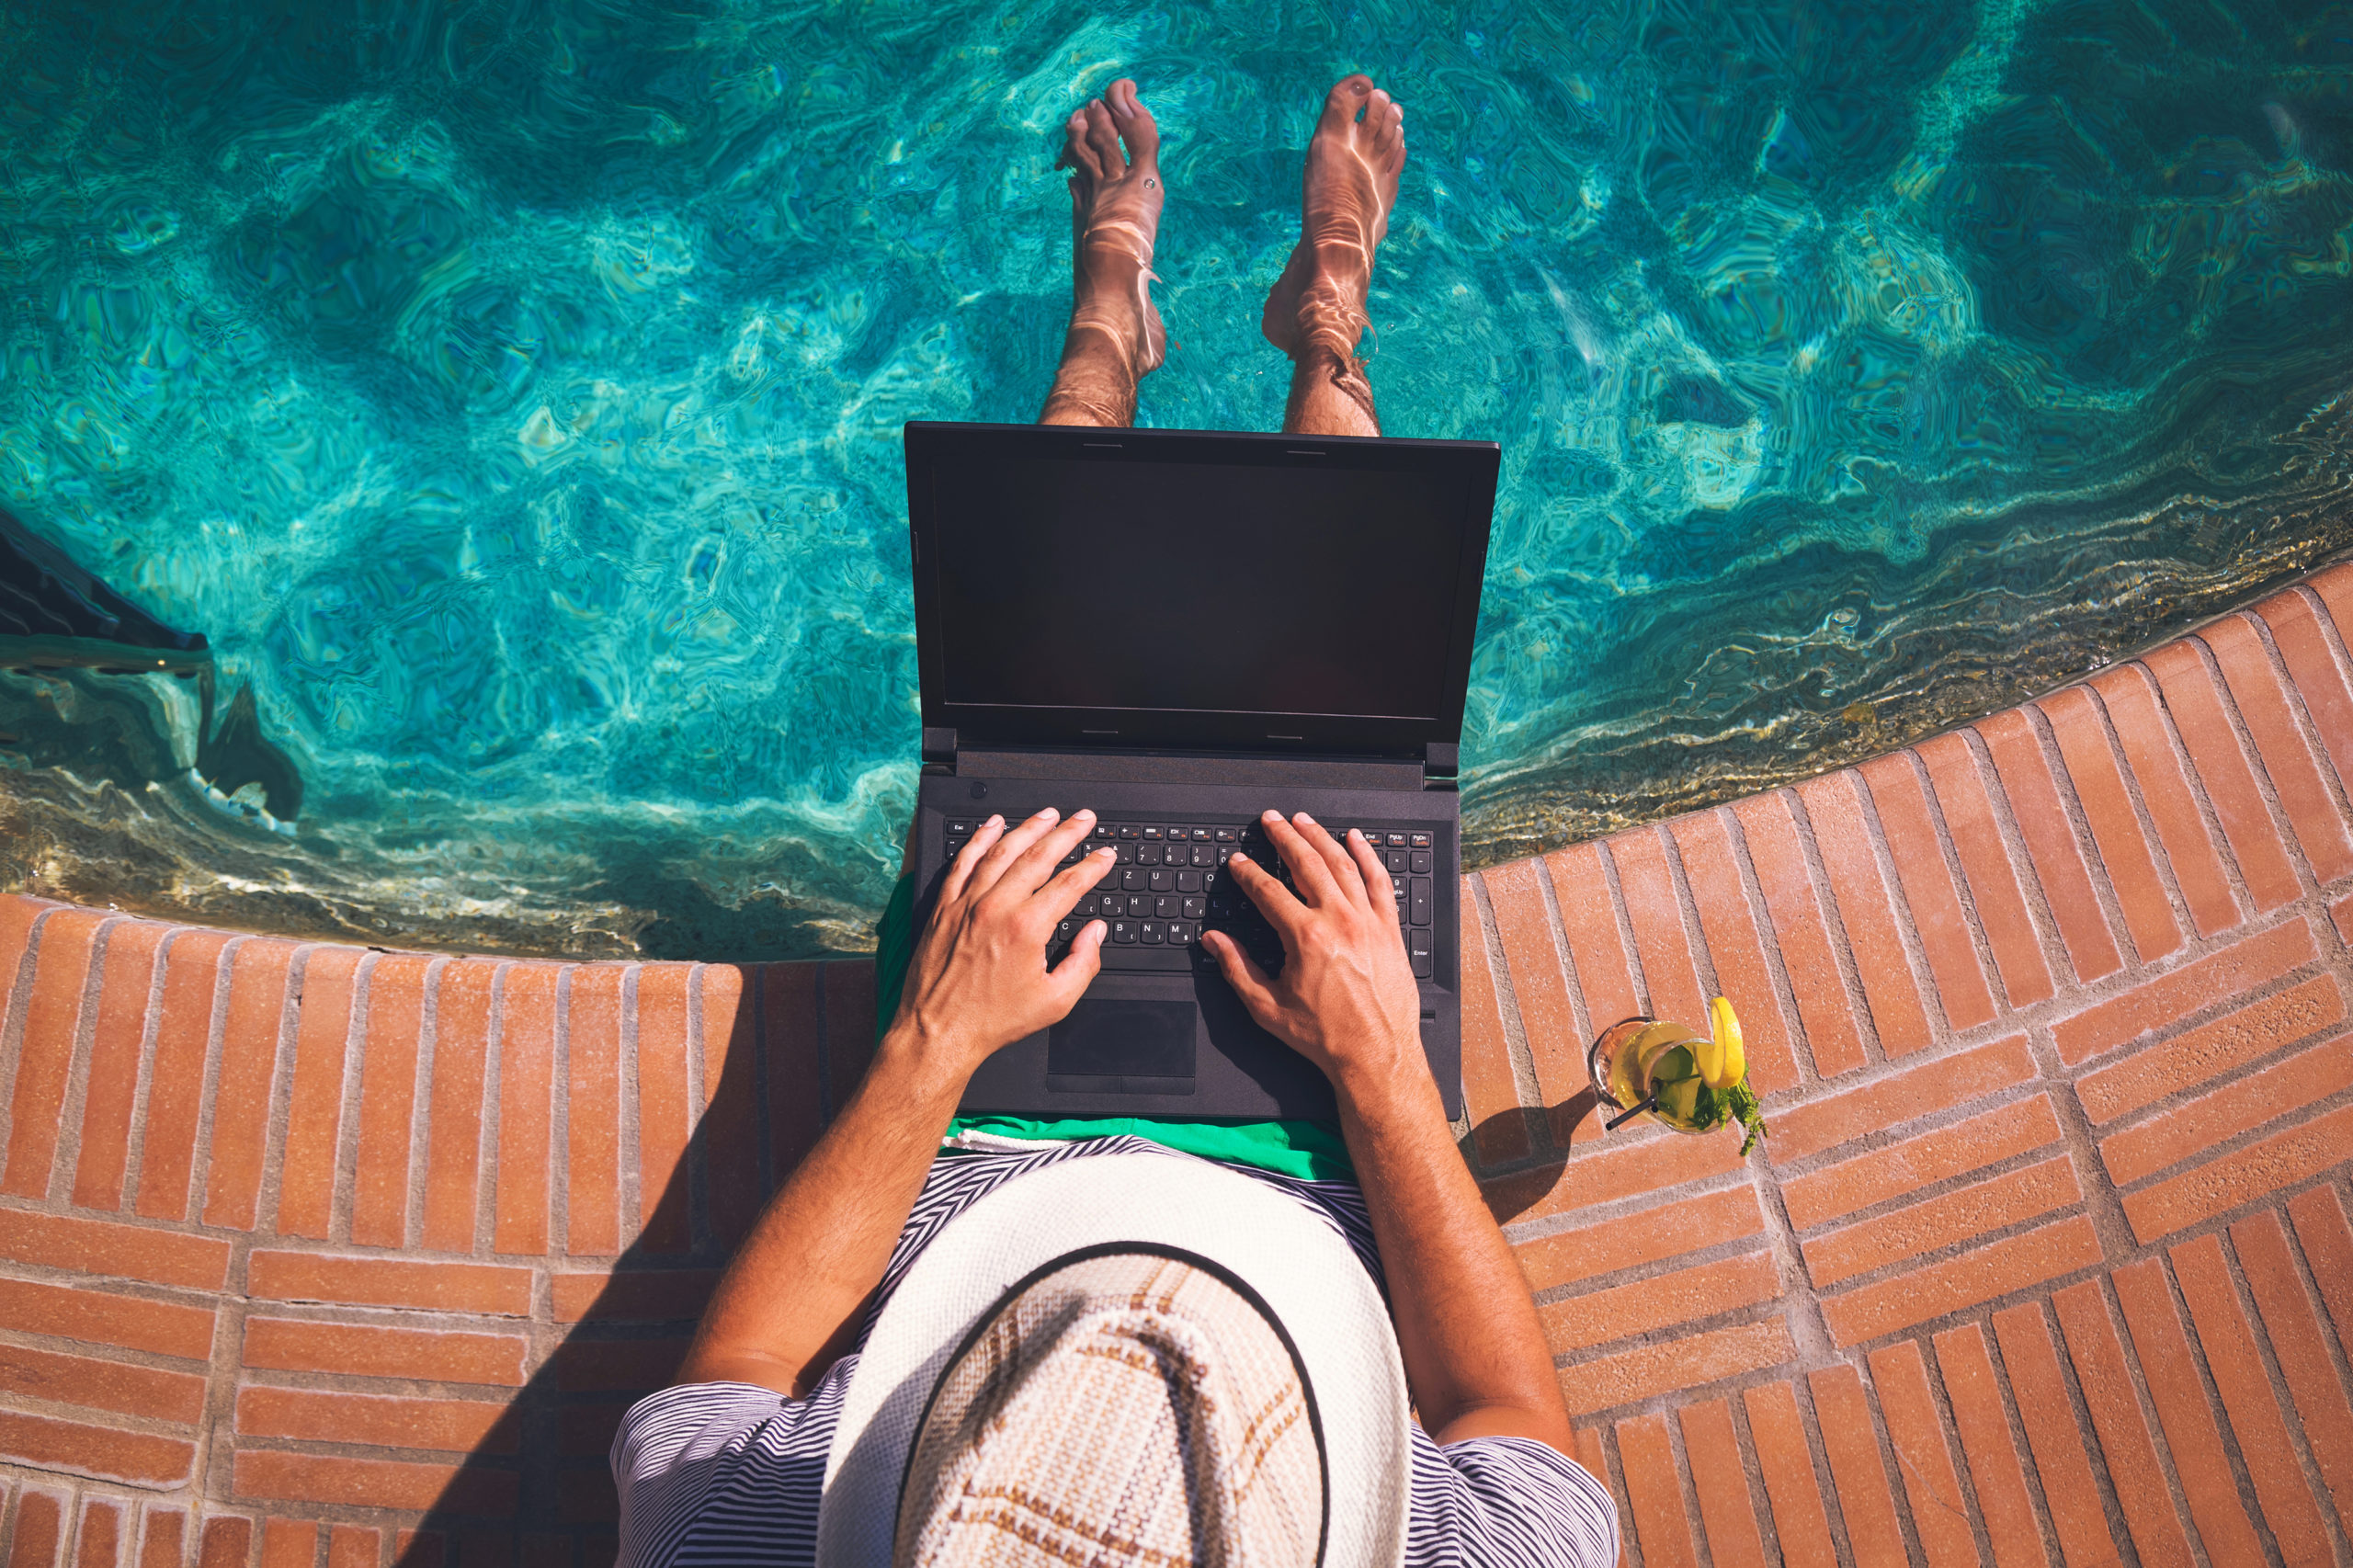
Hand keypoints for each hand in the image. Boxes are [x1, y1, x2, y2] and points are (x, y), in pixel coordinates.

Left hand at [888, 807, 1115, 1078]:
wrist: (938, 1031)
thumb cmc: (992, 1021)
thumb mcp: (1054, 1002)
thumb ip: (1083, 963)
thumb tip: (1095, 933)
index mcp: (1027, 928)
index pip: (1070, 883)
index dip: (1093, 865)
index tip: (1105, 855)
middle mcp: (996, 908)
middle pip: (1038, 856)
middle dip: (1066, 832)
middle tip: (1083, 818)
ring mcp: (966, 904)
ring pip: (1001, 851)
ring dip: (1028, 828)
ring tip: (1047, 814)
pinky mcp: (944, 907)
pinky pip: (963, 861)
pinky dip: (979, 839)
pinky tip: (992, 825)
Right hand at [1203, 810, 1424, 1089]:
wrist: (1375, 1054)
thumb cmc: (1326, 1036)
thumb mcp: (1267, 1007)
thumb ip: (1237, 968)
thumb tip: (1214, 942)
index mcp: (1305, 938)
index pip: (1268, 890)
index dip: (1249, 872)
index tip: (1239, 862)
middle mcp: (1338, 922)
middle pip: (1307, 863)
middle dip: (1285, 837)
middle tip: (1271, 820)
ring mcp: (1368, 922)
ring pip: (1343, 864)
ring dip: (1321, 837)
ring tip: (1304, 821)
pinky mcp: (1390, 930)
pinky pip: (1380, 882)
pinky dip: (1368, 856)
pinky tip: (1357, 840)